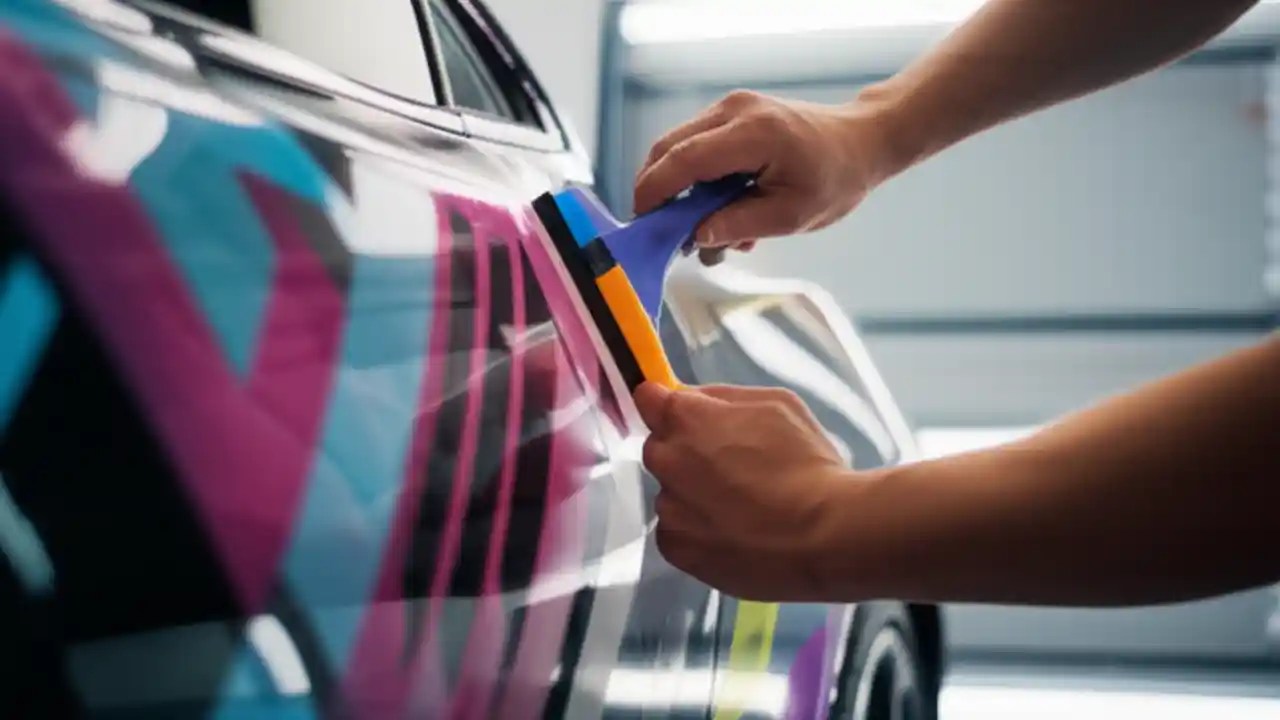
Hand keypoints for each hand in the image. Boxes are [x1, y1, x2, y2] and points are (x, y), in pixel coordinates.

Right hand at [633, 90, 899, 257]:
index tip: (643, 224)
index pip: (684, 159)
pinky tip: (718, 206)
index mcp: (753, 133)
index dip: (655, 192)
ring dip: (678, 188)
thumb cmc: (834, 179)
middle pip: (669, 148)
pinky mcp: (731, 113)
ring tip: (704, 225)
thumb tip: (695, 237)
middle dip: (656, 191)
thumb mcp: (791, 215)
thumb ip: (739, 225)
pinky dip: (695, 178)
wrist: (860, 141)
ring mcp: (731, 106)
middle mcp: (735, 110)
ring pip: (677, 146)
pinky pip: (696, 144)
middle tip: (663, 232)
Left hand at [634, 382, 852, 600]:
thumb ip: (725, 398)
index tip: (688, 414)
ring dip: (692, 494)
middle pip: (660, 447)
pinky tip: (733, 534)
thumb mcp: (778, 405)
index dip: (666, 402)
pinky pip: (677, 531)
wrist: (825, 537)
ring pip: (671, 493)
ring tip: (741, 508)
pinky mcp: (676, 550)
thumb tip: (694, 400)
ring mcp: (668, 509)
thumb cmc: (807, 463)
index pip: (649, 398)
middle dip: (686, 451)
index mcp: (686, 419)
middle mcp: (666, 461)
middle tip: (732, 466)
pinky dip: (696, 530)